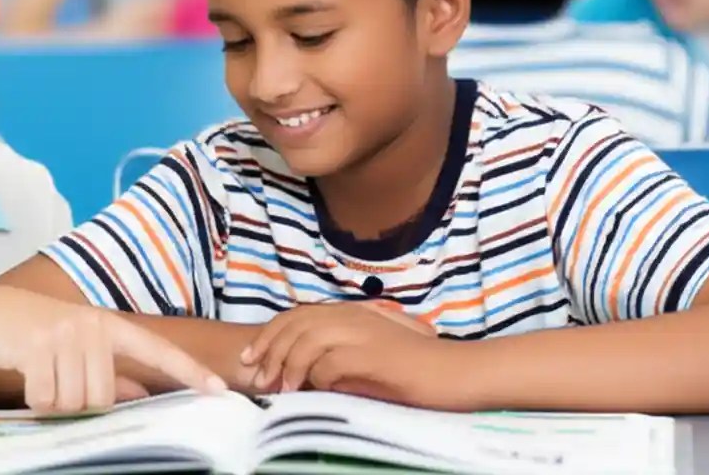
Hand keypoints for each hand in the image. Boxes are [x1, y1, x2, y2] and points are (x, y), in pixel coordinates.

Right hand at [0, 286, 225, 412]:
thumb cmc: (30, 332)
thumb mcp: (74, 344)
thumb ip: (108, 369)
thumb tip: (139, 394)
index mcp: (106, 323)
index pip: (157, 349)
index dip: (188, 371)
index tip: (218, 390)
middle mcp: (91, 325)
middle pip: (104, 395)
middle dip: (79, 400)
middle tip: (55, 377)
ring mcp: (65, 334)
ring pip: (76, 401)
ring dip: (55, 401)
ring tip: (39, 373)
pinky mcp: (37, 347)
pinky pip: (46, 399)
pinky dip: (34, 399)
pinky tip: (25, 375)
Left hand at [241, 300, 438, 393]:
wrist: (456, 371)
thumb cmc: (417, 368)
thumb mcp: (372, 353)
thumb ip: (341, 353)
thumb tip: (308, 372)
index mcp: (352, 313)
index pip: (297, 315)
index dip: (270, 334)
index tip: (252, 356)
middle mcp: (353, 317)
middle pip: (295, 325)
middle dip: (269, 350)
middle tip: (256, 377)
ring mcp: (362, 333)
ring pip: (306, 342)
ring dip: (287, 367)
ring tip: (278, 390)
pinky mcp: (371, 356)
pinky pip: (328, 364)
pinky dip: (314, 380)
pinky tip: (309, 395)